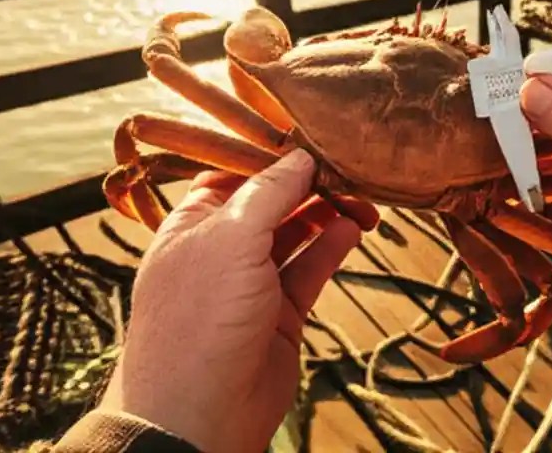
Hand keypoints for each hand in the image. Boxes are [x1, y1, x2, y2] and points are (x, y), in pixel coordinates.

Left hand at [96, 150, 360, 452]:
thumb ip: (269, 193)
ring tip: (360, 195)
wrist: (199, 414)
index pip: (233, 174)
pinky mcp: (279, 314)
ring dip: (325, 213)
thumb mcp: (230, 238)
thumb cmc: (198, 322)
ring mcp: (250, 284)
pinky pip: (309, 270)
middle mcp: (218, 250)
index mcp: (191, 225)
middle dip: (307, 183)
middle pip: (269, 202)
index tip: (312, 136)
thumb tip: (300, 156)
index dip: (270, 156)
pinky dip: (332, 247)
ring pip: (294, 235)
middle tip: (348, 166)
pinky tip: (354, 228)